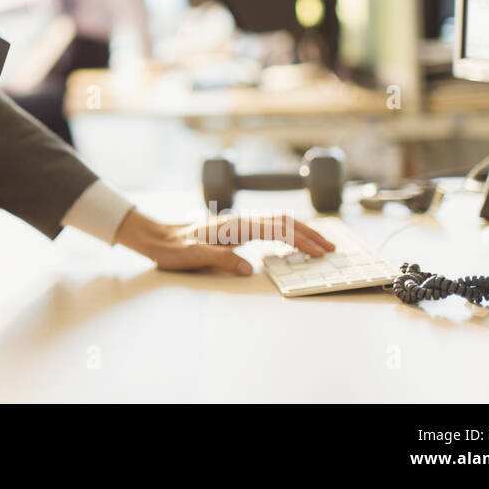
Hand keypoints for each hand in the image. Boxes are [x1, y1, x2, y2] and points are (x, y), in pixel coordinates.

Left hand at [113, 209, 334, 275]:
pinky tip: (293, 242)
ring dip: (301, 231)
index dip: (301, 240)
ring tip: (321, 244)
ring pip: (278, 221)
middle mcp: (239, 220)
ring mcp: (238, 223)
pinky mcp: (235, 228)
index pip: (276, 230)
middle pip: (283, 221)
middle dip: (310, 234)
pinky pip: (268, 227)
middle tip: (332, 248)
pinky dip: (288, 232)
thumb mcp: (193, 258)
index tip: (320, 252)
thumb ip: (221, 260)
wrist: (157, 237)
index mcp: (233, 226)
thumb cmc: (172, 249)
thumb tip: (249, 268)